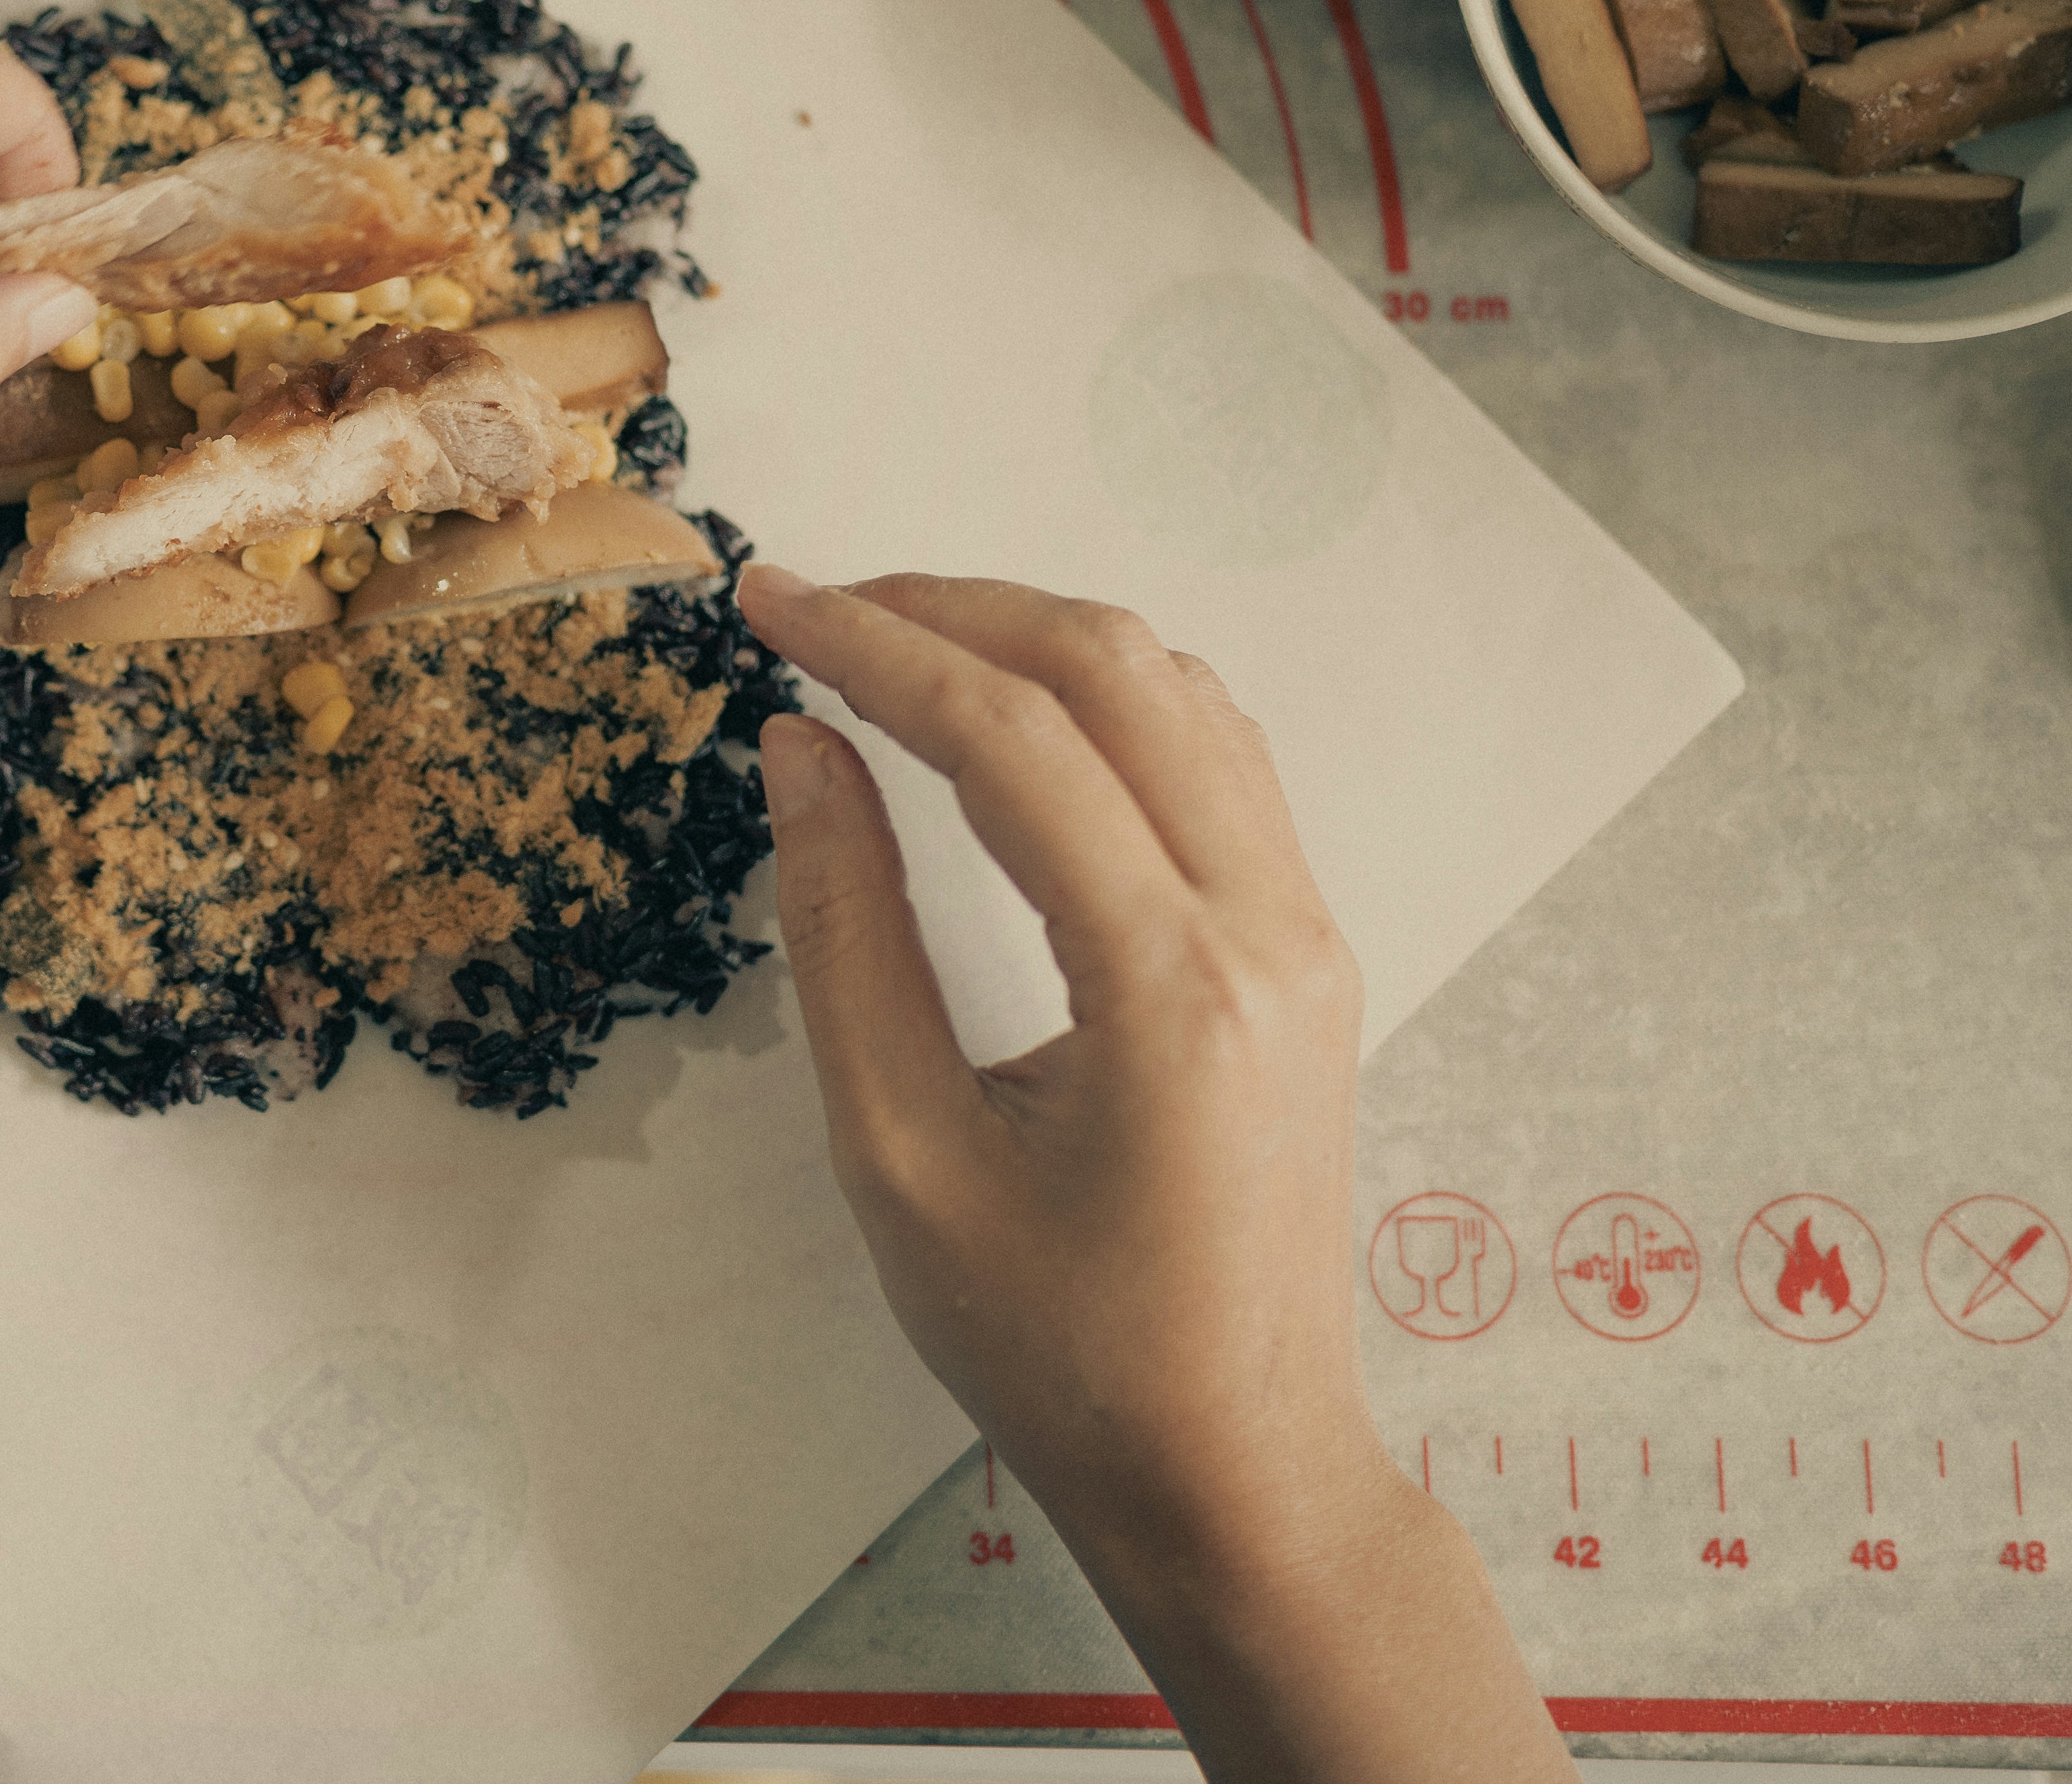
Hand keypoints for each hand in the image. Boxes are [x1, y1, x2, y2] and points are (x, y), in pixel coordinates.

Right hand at [733, 568, 1394, 1599]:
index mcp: (1171, 990)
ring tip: (895, 641)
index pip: (1013, 740)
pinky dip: (1105, 700)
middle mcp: (1267, 933)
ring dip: (1034, 639)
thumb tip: (803, 752)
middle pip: (1116, 672)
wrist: (1232, 1467)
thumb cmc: (1060, 1350)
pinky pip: (1215, 760)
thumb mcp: (902, 1158)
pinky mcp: (1307, 951)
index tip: (764, 603)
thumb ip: (847, 935)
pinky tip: (1011, 714)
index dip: (874, 646)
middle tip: (815, 606)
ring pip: (1180, 695)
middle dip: (953, 608)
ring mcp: (1306, 934)